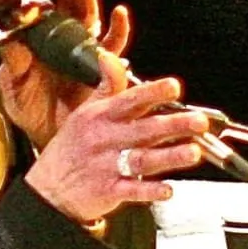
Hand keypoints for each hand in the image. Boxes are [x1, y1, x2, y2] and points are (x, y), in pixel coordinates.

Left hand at [0, 0, 130, 150]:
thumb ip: (14, 59)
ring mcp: (87, 53)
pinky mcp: (105, 70)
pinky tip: (118, 13)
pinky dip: (119, 29)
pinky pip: (115, 48)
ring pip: (91, 16)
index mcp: (42, 41)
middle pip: (70, 3)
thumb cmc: (32, 111)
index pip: (42, 8)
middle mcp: (66, 41)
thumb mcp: (14, 84)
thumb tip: (10, 32)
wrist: (51, 140)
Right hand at [24, 51, 209, 224]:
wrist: (48, 191)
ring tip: (193, 153)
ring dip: (169, 156)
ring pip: (142, 159)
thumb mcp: (84, 113)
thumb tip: (110, 57)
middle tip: (199, 122)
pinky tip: (168, 190)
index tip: (174, 88)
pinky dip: (150, 191)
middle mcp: (104, 139)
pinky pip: (132, 191)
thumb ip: (106, 88)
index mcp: (99, 116)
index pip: (129, 100)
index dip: (152, 93)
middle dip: (174, 125)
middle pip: (144, 129)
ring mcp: (106, 167)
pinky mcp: (108, 191)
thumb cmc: (71, 149)